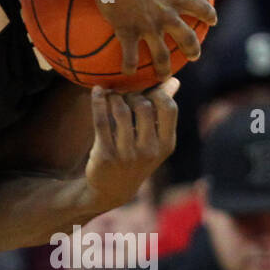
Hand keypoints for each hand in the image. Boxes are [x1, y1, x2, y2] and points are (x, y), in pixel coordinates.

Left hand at [84, 78, 179, 207]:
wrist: (112, 189)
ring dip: (114, 96)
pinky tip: (97, 91)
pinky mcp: (105, 155)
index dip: (157, 92)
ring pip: (120, 110)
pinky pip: (101, 120)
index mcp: (166, 144)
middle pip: (143, 106)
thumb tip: (173, 80)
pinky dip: (98, 101)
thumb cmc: (137, 155)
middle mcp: (149, 150)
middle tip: (123, 91)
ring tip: (110, 93)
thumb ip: (163, 110)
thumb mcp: (155, 139)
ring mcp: (127, 154)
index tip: (145, 88)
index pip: (169, 108)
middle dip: (132, 93)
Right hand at [92, 0, 217, 76]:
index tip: (212, 21)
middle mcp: (167, 15)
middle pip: (187, 39)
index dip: (210, 16)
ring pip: (162, 55)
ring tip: (165, 77)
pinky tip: (128, 72)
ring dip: (165, 68)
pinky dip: (130, 66)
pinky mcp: (128, 32)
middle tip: (194, 56)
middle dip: (193, 49)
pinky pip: (130, 55)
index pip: (202, 9)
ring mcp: (148, 26)